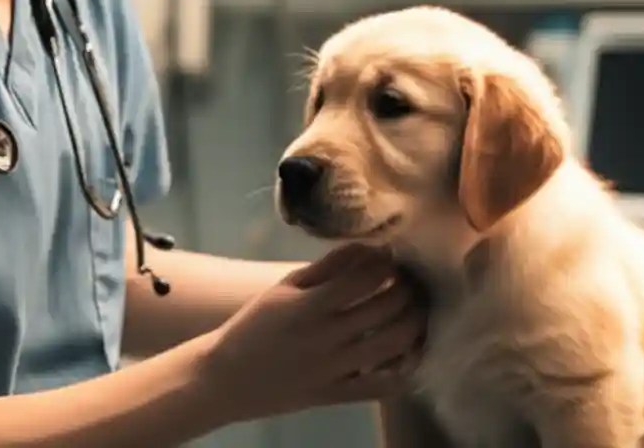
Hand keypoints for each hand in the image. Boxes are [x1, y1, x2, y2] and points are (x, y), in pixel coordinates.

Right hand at [197, 243, 426, 422]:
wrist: (227, 377)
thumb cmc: (255, 325)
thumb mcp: (283, 289)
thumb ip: (326, 267)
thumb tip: (366, 247)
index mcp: (309, 306)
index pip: (365, 277)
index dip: (386, 262)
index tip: (392, 255)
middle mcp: (325, 337)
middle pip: (387, 308)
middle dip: (408, 288)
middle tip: (410, 279)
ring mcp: (334, 370)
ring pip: (395, 344)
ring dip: (415, 322)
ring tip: (416, 308)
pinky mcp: (337, 395)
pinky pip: (384, 386)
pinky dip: (405, 367)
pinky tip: (409, 350)